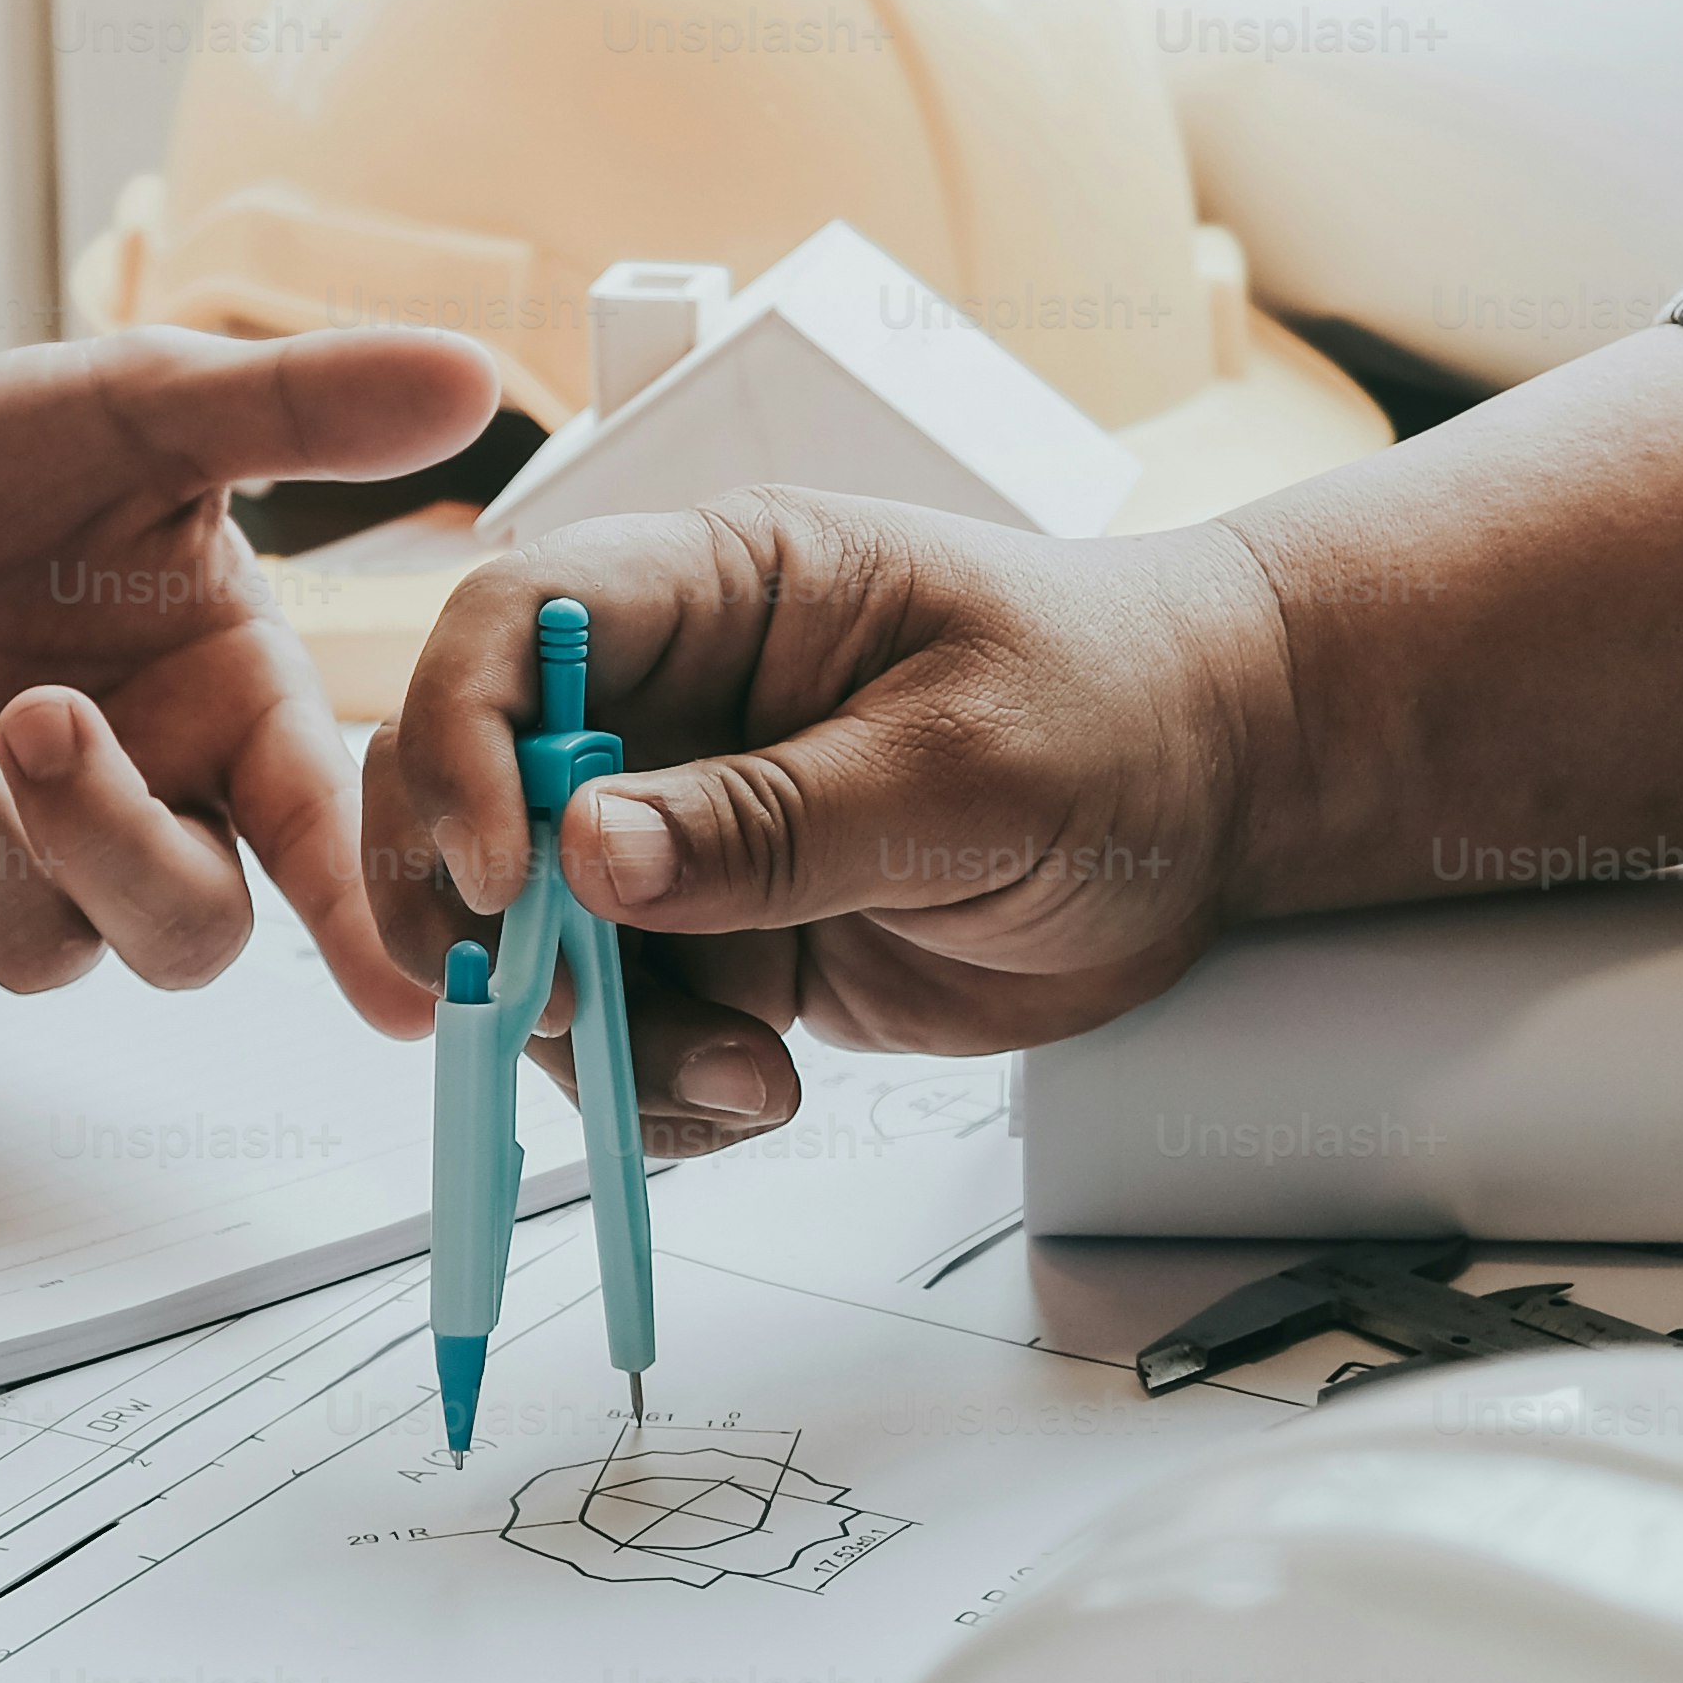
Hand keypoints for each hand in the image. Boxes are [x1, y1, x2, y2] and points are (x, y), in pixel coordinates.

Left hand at [0, 324, 496, 1030]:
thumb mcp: (144, 407)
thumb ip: (299, 406)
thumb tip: (471, 375)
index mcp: (241, 712)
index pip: (325, 840)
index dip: (362, 920)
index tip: (405, 998)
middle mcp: (155, 813)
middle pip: (186, 939)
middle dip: (105, 842)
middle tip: (39, 709)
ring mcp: (30, 878)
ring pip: (38, 955)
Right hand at [363, 494, 1291, 1149]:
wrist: (1216, 799)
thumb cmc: (1119, 711)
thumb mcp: (965, 763)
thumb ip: (776, 817)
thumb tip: (590, 854)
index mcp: (713, 590)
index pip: (512, 624)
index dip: (465, 740)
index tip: (514, 872)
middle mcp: (668, 705)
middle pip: (468, 791)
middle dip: (475, 918)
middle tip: (547, 1010)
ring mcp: (682, 831)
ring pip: (534, 941)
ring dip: (592, 1037)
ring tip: (736, 1077)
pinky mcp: (718, 941)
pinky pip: (620, 1028)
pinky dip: (652, 1088)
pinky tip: (753, 1091)